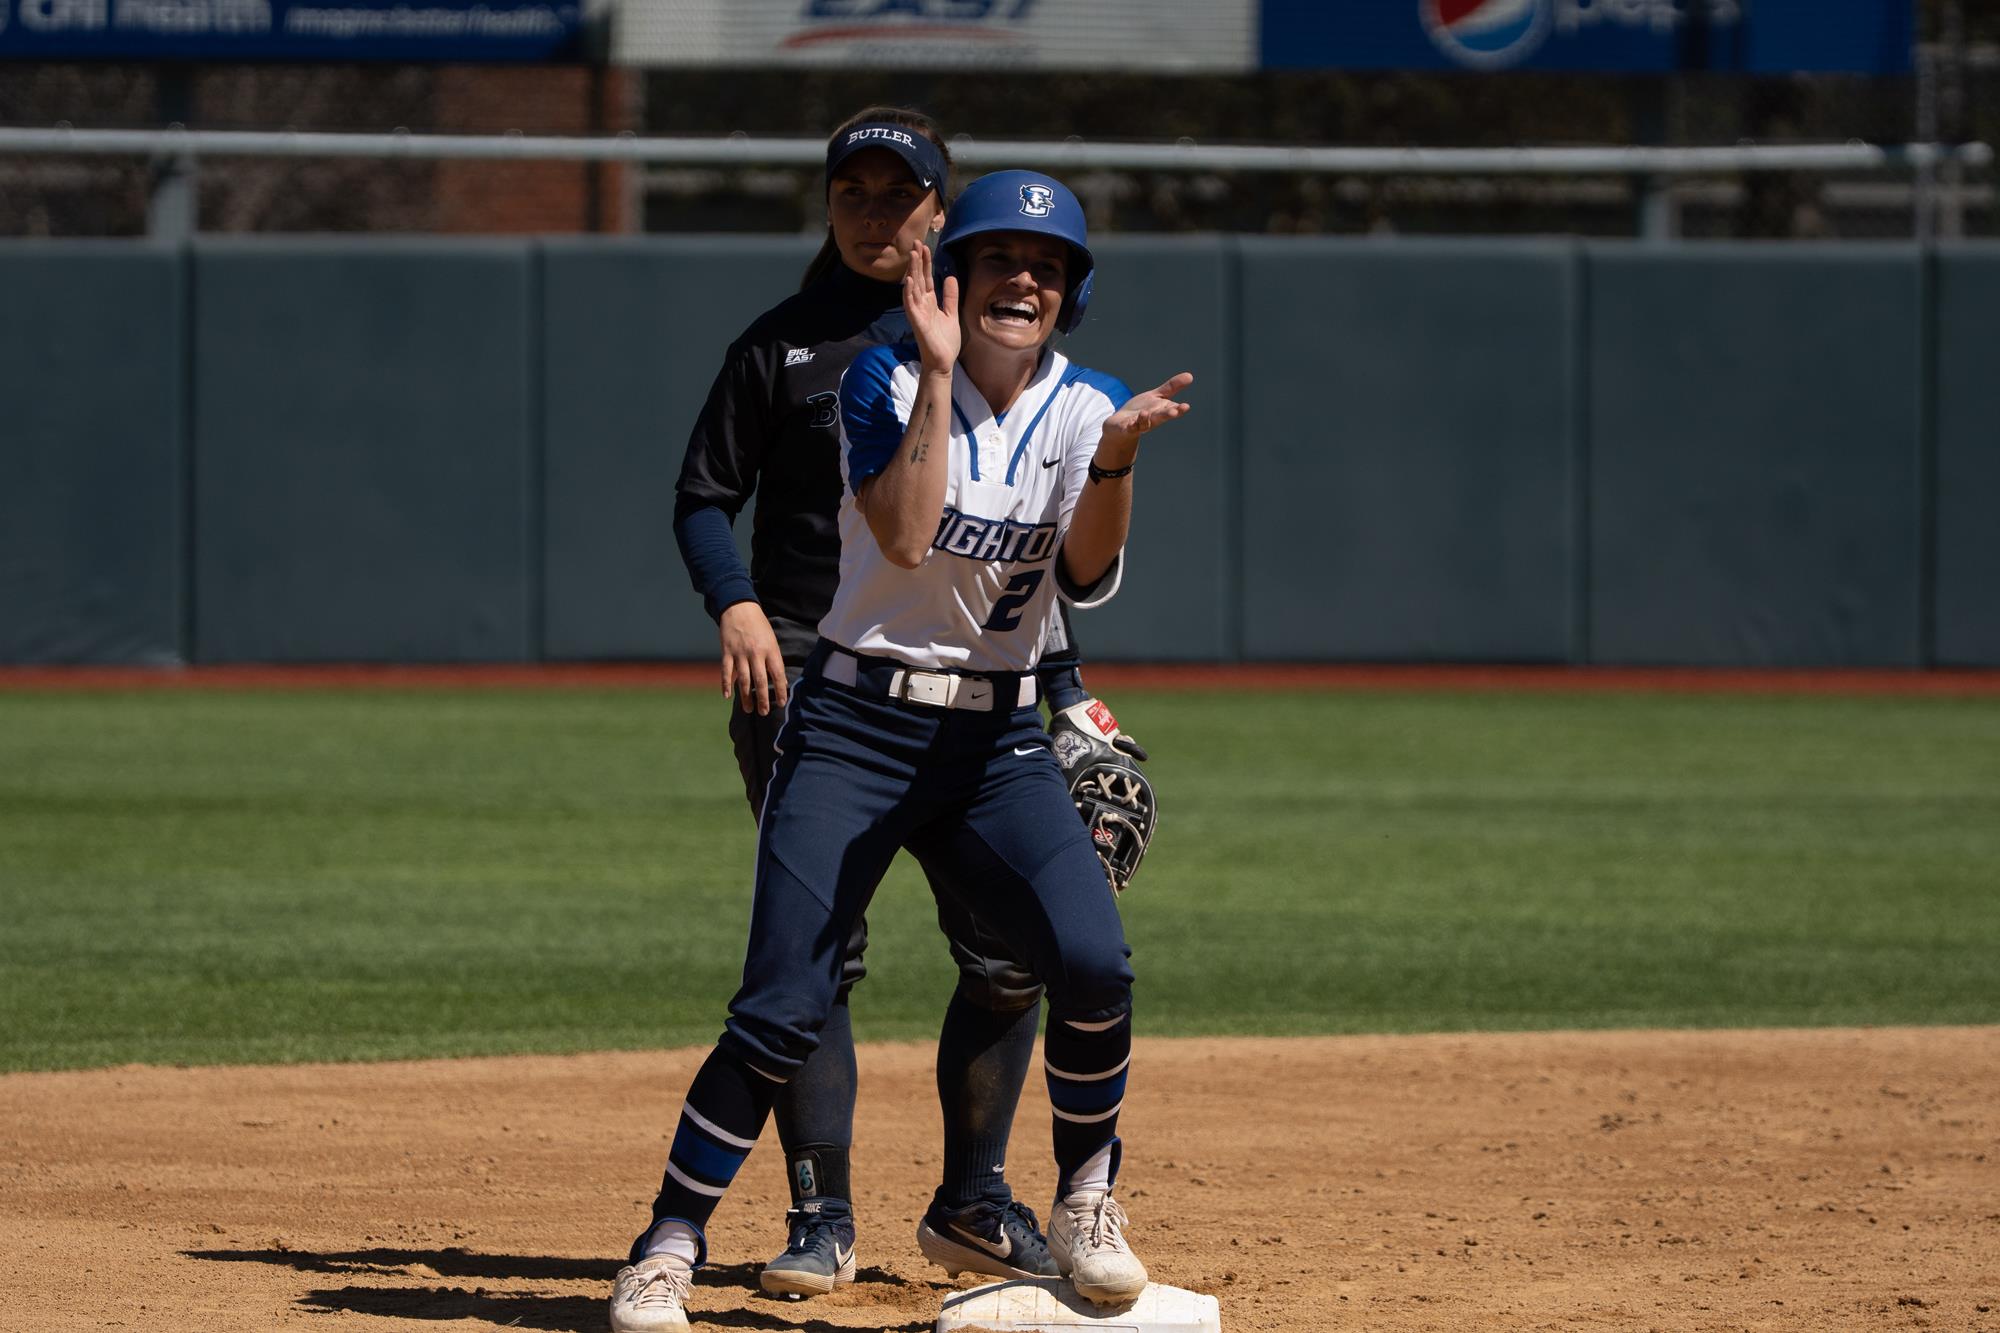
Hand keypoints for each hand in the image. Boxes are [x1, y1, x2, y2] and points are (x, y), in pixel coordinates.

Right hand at [718, 601, 786, 715]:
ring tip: (748, 709)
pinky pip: (726, 671)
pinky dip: (725, 684)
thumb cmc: (759, 625)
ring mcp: (740, 653)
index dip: (780, 690)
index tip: (781, 703)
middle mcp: (755, 653)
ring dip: (746, 697)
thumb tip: (782, 682)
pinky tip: (727, 696)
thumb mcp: (772, 640)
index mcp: (770, 650)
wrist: (739, 607)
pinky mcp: (726, 652)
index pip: (778, 674)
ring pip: (743, 680)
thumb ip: (775, 660)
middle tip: (764, 712)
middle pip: (760, 681)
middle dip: (763, 699)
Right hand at [903, 241, 959, 375]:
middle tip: (916, 242)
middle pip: (918, 278)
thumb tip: (949, 277)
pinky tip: (909, 281)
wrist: (943, 362)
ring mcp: (918, 313)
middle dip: (917, 261)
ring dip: (912, 271)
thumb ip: (950, 297)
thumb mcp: (951, 314)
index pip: (926, 278)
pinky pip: (911, 306)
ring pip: (913, 288)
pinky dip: (909, 293)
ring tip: (912, 255)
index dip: (925, 262)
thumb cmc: (945, 341)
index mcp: (930, 302)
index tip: (925, 246)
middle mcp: (921, 305)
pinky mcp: (917, 323)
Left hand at [1099, 372, 1194, 457]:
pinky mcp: (1127, 428)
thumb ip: (1172, 387)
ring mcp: (1140, 425)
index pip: (1172, 409)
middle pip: (1161, 417)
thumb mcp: (1157, 396)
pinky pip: (1130, 428)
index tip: (1186, 406)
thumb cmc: (1143, 410)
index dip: (1179, 409)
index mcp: (1161, 411)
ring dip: (1145, 419)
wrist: (1122, 425)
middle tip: (1174, 412)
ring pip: (1144, 423)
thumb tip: (1190, 376)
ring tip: (1145, 412)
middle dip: (1167, 415)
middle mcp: (1153, 419)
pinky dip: (1131, 426)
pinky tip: (1131, 423)